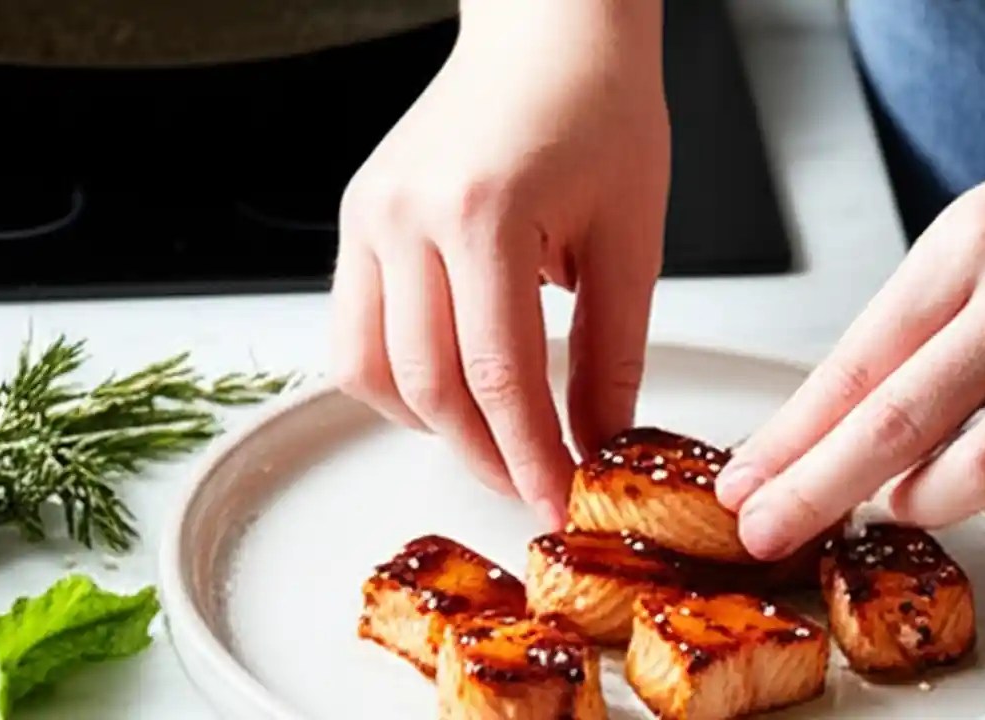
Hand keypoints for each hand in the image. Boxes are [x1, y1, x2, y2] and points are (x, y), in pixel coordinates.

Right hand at [329, 0, 668, 526]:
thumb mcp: (630, 236)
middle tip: (531, 483)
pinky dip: (395, 377)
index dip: (532, 455)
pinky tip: (445, 384)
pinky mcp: (357, 217)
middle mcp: (408, 215)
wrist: (547, 31)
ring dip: (428, 424)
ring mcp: (370, 215)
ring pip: (371, 369)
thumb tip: (601, 440)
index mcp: (485, 213)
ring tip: (489, 436)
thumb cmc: (597, 107)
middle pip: (429, 385)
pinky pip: (354, 329)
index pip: (500, 376)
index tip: (558, 499)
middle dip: (485, 454)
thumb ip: (613, 352)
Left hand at [716, 112, 984, 557]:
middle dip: (816, 492)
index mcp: (969, 251)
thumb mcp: (963, 247)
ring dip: (920, 504)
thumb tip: (817, 434)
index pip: (854, 367)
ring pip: (983, 475)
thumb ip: (901, 336)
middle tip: (768, 529)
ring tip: (902, 493)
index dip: (788, 441)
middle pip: (900, 426)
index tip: (745, 485)